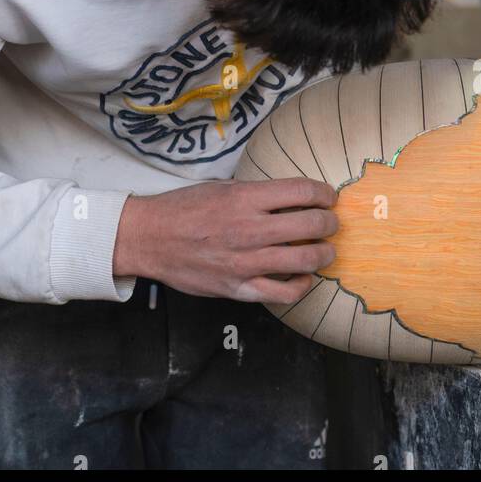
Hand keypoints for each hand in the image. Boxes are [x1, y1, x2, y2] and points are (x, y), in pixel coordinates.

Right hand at [112, 178, 337, 302]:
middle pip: (311, 225)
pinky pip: (283, 293)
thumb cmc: (184, 209)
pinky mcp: (238, 288)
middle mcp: (249, 229)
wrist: (150, 238)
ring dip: (323, 254)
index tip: (327, 197)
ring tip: (324, 250)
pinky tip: (303, 277)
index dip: (323, 193)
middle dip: (330, 223)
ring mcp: (245, 262)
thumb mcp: (221, 187)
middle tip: (330, 223)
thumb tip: (292, 197)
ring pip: (304, 261)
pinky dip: (301, 286)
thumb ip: (257, 193)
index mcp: (245, 198)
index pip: (302, 192)